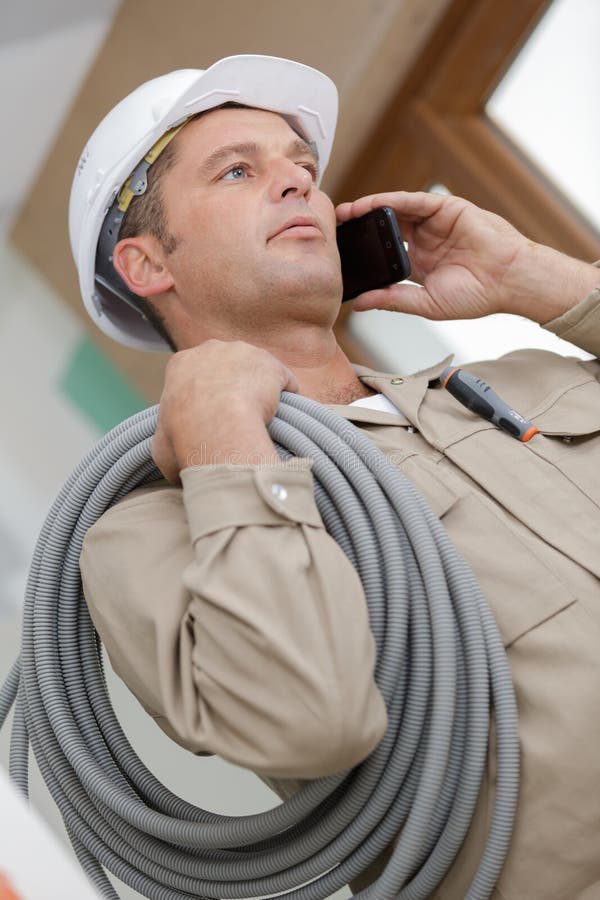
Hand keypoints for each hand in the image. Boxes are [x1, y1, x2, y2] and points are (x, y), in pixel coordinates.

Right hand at [152, 340, 298, 482]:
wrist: (218, 423)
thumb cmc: (184, 437)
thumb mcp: (162, 448)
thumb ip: (169, 448)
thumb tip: (177, 469)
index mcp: (181, 364)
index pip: (195, 375)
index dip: (204, 397)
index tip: (211, 418)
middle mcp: (211, 349)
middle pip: (226, 367)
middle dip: (231, 388)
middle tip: (236, 419)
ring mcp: (243, 352)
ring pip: (255, 371)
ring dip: (259, 390)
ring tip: (262, 419)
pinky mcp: (270, 363)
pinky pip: (282, 380)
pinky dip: (285, 396)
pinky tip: (284, 416)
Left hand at [336, 191, 598, 322]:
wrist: (509, 281)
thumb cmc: (476, 296)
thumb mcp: (425, 303)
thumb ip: (392, 300)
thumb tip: (358, 304)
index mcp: (418, 264)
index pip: (382, 254)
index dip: (361, 252)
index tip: (337, 254)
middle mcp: (423, 240)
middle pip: (383, 229)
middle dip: (359, 227)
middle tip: (332, 228)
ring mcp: (434, 223)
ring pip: (395, 212)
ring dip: (369, 210)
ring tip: (345, 213)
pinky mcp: (446, 208)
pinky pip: (413, 201)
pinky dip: (392, 200)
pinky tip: (372, 204)